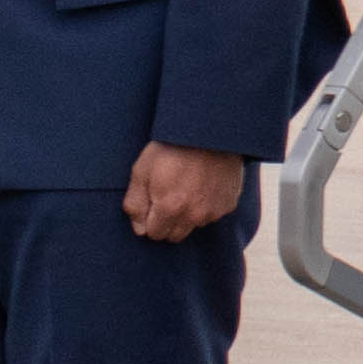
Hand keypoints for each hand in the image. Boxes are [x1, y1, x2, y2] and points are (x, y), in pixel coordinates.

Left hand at [125, 142, 244, 243]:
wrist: (209, 129)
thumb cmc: (171, 146)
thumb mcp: (142, 169)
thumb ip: (134, 204)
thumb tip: (139, 229)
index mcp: (169, 208)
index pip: (154, 234)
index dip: (150, 218)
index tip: (154, 200)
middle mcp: (193, 215)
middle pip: (174, 235)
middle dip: (168, 221)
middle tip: (169, 194)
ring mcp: (213, 211)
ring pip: (193, 225)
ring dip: (188, 214)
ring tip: (187, 186)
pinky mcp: (228, 204)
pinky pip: (212, 215)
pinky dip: (206, 206)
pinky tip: (203, 184)